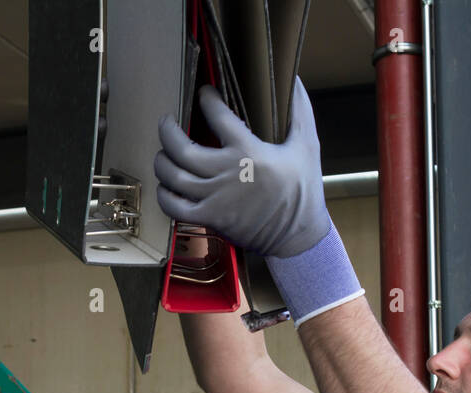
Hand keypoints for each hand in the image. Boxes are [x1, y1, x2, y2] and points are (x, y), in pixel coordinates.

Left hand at [154, 77, 329, 259]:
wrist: (298, 236)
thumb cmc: (303, 190)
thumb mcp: (308, 146)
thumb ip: (300, 111)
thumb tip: (295, 79)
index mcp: (248, 151)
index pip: (217, 115)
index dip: (207, 100)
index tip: (205, 94)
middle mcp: (226, 173)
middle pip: (181, 148)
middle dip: (167, 131)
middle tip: (167, 123)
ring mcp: (215, 198)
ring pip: (173, 176)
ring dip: (162, 162)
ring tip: (164, 154)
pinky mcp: (210, 218)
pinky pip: (174, 207)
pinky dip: (164, 196)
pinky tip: (166, 187)